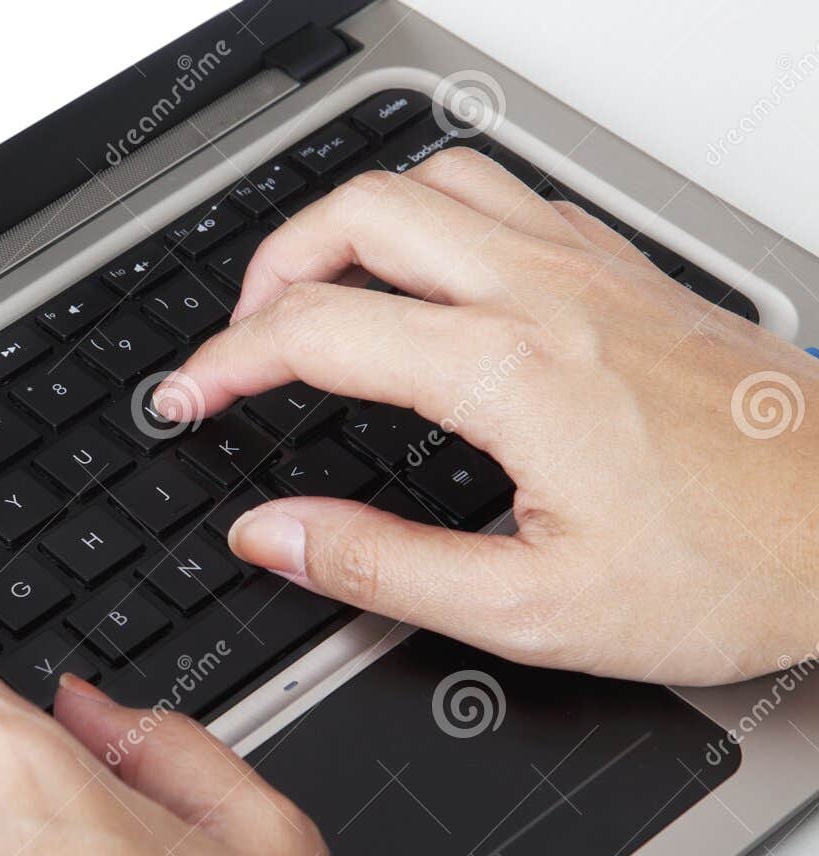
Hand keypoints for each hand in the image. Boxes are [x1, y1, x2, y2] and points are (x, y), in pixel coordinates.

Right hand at [166, 149, 818, 685]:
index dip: (226, 363)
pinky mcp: (627, 271)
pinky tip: (427, 282)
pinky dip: (431, 220)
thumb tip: (272, 535)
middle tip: (240, 344)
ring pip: (430, 179)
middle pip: (356, 213)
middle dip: (267, 269)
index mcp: (508, 372)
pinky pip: (504, 195)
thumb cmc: (733, 571)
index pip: (316, 330)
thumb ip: (377, 567)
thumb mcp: (531, 611)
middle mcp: (544, 293)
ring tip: (315, 297)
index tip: (188, 399)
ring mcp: (591, 267)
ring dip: (347, 228)